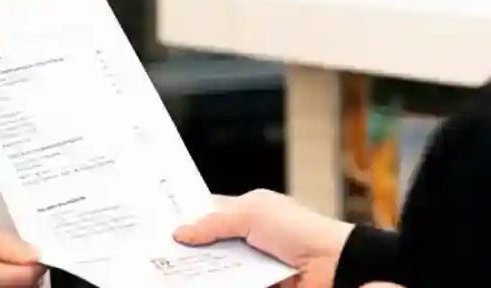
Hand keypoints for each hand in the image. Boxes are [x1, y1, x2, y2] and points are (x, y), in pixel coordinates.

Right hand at [173, 190, 354, 287]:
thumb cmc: (299, 229)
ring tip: (169, 271)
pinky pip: (231, 282)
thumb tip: (181, 232)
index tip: (159, 224)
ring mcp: (253, 262)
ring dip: (199, 269)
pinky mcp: (259, 284)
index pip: (209, 211)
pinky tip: (196, 280)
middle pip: (209, 243)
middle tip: (158, 253)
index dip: (187, 216)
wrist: (333, 264)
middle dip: (187, 248)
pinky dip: (217, 281)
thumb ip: (216, 221)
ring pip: (217, 267)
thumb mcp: (253, 214)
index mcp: (248, 210)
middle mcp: (248, 236)